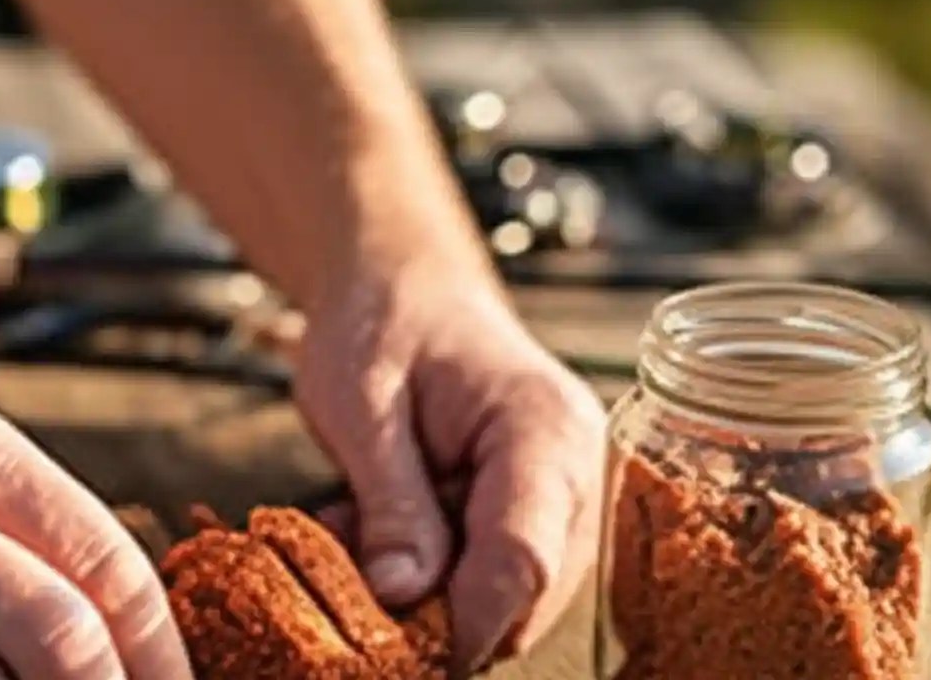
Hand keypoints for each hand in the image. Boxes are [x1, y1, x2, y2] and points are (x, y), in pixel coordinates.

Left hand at [294, 260, 607, 673]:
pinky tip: (384, 529)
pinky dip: (432, 575)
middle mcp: (577, 471)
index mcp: (543, 430)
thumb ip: (389, 501)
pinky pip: (492, 578)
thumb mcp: (361, 405)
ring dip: (426, 590)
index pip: (523, 558)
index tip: (398, 654)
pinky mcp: (540, 515)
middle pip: (525, 595)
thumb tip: (403, 597)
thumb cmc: (381, 325)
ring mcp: (565, 497)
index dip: (462, 622)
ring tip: (361, 525)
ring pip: (507, 599)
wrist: (403, 288)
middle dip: (436, 607)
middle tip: (353, 560)